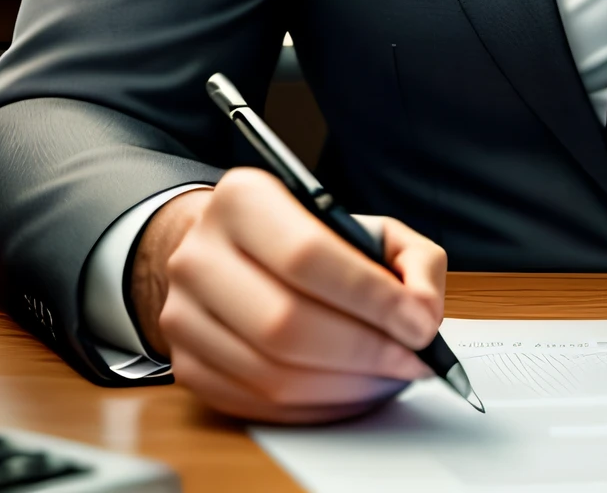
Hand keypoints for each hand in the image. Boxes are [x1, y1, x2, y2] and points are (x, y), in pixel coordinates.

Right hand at [131, 168, 446, 421]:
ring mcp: (182, 314)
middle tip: (413, 359)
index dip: (371, 297)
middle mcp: (201, 255)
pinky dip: (315, 407)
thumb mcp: (368, 226)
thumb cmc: (309, 241)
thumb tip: (424, 311)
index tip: (419, 323)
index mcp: (244, 199)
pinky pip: (254, 403)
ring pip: (270, 372)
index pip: (307, 255)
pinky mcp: (184, 364)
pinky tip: (351, 392)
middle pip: (285, 322)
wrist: (232, 253)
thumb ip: (413, 259)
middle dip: (364, 349)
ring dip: (344, 385)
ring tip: (389, 376)